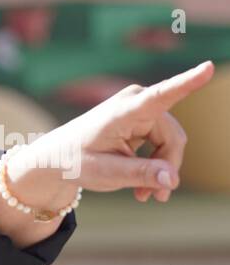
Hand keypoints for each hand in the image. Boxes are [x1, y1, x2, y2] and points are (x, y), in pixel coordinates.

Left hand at [7, 60, 213, 205]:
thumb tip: (173, 179)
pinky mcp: (142, 118)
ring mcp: (140, 108)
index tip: (208, 67)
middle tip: (154, 197)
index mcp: (123, 111)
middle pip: (172, 137)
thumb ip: (139, 175)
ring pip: (171, 142)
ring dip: (161, 170)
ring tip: (146, 196)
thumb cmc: (75, 162)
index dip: (186, 82)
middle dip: (166, 168)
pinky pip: (162, 143)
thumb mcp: (105, 173)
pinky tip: (144, 187)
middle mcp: (135, 102)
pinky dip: (156, 165)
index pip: (160, 96)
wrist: (56, 157)